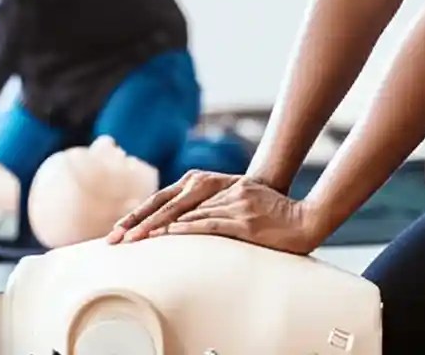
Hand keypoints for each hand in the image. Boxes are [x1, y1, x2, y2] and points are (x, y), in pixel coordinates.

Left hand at [107, 170, 325, 254]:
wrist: (305, 219)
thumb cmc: (273, 214)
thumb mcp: (241, 201)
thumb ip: (215, 206)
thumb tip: (187, 219)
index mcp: (218, 186)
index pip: (172, 198)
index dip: (146, 212)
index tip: (123, 226)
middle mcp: (221, 191)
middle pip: (172, 205)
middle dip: (142, 221)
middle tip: (119, 235)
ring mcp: (232, 205)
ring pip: (187, 215)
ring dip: (159, 228)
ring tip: (135, 238)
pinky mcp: (243, 221)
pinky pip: (209, 224)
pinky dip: (187, 229)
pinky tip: (170, 233)